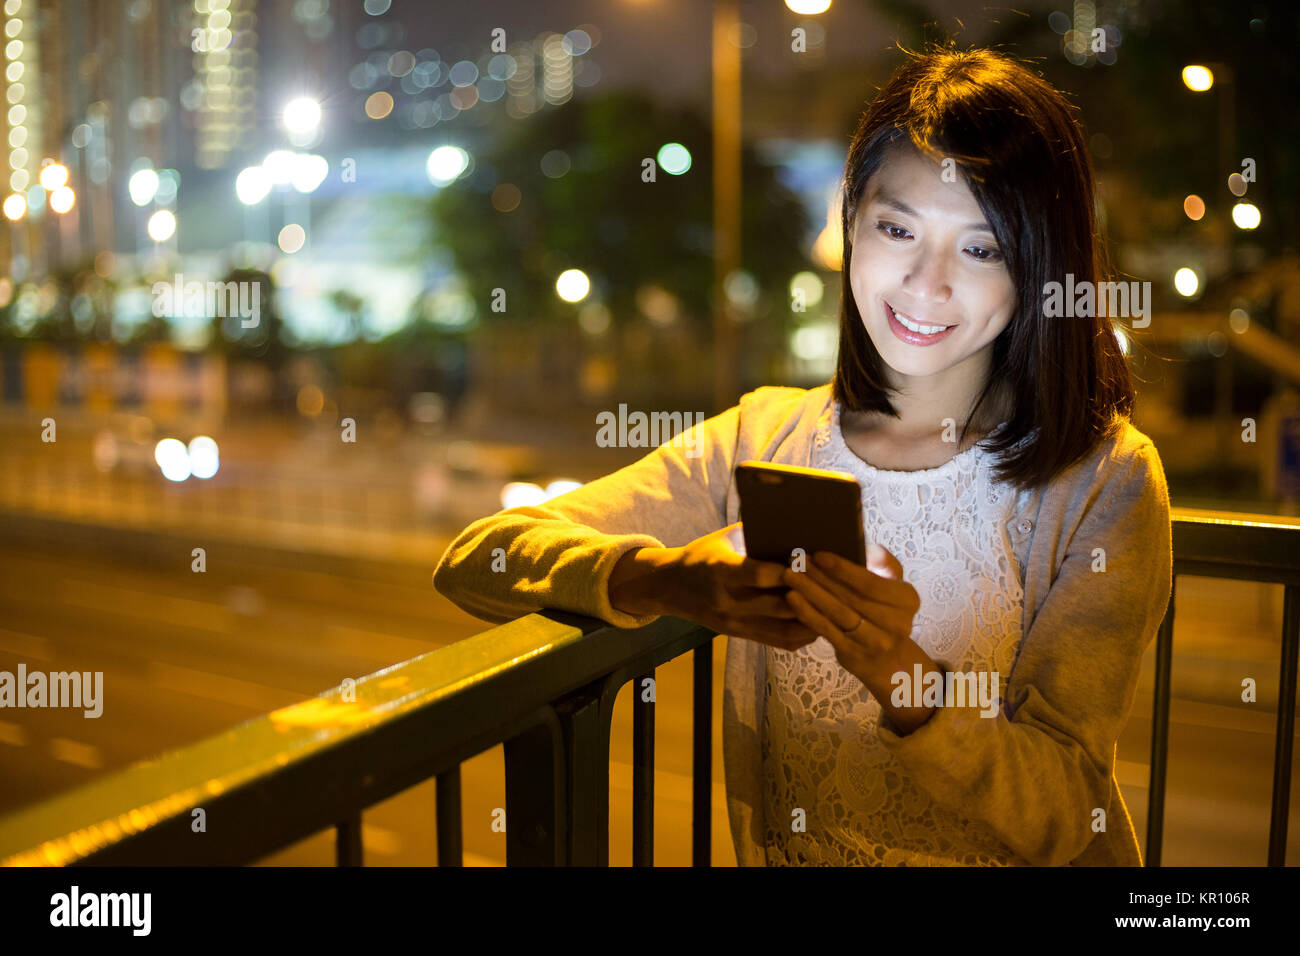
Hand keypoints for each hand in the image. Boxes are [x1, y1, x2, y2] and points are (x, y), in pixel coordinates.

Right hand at [648, 522, 820, 650]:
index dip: (788, 571)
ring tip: (835, 607)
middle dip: (809, 596)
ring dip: (812, 620)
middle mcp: (727, 602)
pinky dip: (802, 635)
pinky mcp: (739, 636)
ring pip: (784, 630)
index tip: (812, 562)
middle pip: (778, 606)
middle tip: (837, 586)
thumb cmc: (703, 555)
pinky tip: (819, 623)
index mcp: (720, 571)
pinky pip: (778, 642)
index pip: (759, 575)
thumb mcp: (724, 539)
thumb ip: (757, 534)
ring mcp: (733, 624)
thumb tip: (798, 524)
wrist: (670, 587)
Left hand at [781, 543, 921, 689]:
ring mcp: (876, 642)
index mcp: (908, 600)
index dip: (842, 568)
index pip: (871, 582)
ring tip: (790, 575)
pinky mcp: (854, 655)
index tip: (818, 554)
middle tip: (795, 560)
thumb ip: (884, 563)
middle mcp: (897, 624)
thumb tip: (868, 548)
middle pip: (851, 596)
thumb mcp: (893, 585)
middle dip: (820, 576)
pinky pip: (827, 630)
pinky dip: (807, 613)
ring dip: (810, 592)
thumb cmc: (884, 610)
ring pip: (837, 613)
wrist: (888, 659)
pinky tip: (792, 598)